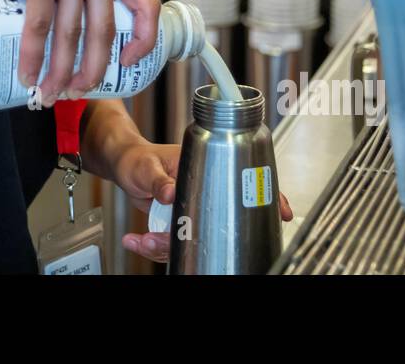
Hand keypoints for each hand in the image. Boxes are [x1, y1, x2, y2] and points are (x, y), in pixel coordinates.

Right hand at [0, 0, 159, 105]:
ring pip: (71, 32)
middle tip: (78, 92)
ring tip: (49, 92)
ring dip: (59, 70)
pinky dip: (33, 55)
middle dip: (91, 70)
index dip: (144, 39)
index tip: (126, 63)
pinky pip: (41, 24)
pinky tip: (28, 73)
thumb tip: (92, 42)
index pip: (146, 4)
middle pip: (104, 29)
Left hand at [114, 141, 293, 264]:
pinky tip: (136, 240)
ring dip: (165, 246)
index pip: (240, 182)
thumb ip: (158, 180)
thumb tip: (169, 193)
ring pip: (192, 239)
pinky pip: (171, 244)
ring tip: (143, 240)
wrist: (122, 165)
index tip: (281, 211)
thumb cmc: (137, 158)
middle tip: (164, 239)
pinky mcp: (175, 224)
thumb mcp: (147, 166)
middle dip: (196, 239)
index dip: (265, 198)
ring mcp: (189, 211)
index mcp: (201, 170)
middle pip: (217, 221)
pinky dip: (152, 247)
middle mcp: (200, 193)